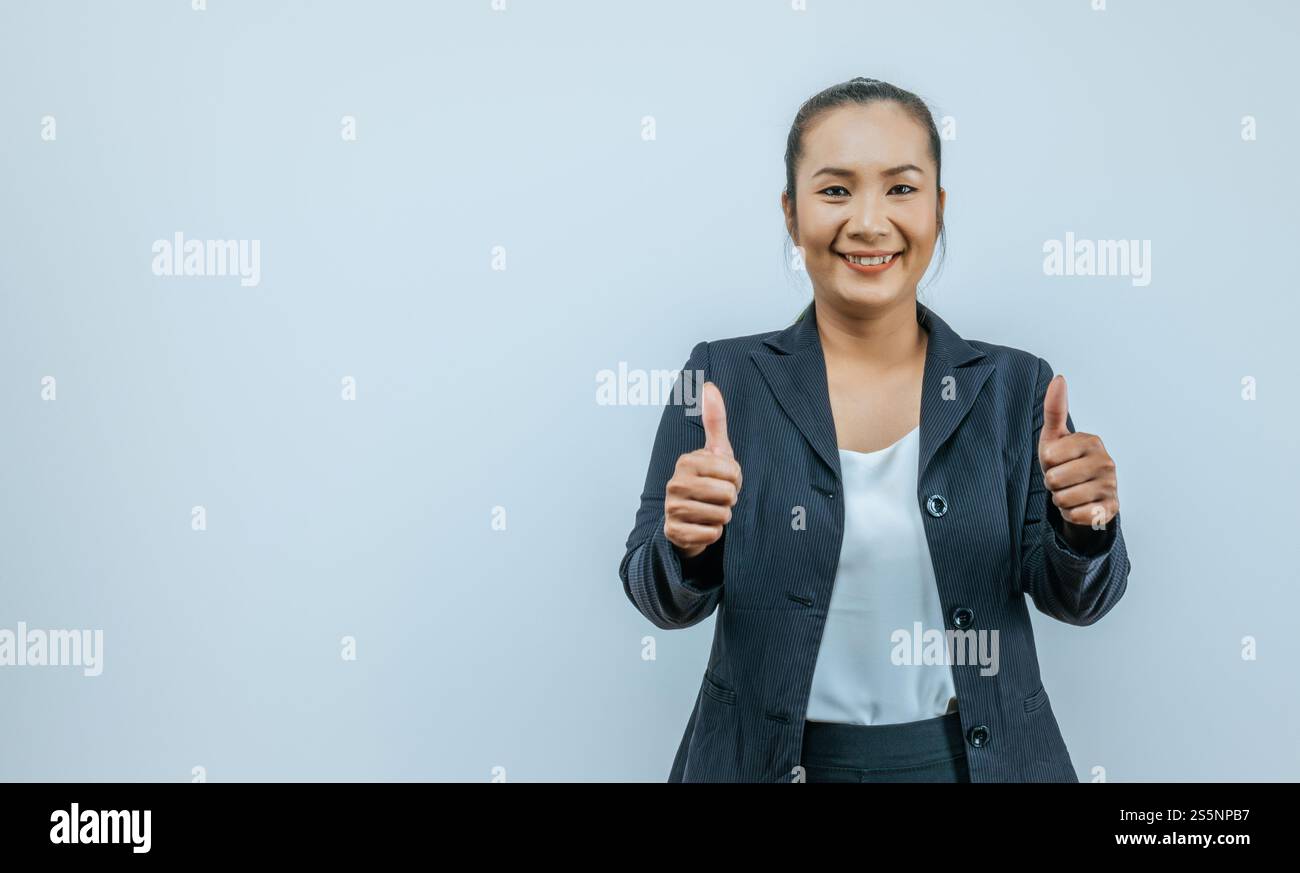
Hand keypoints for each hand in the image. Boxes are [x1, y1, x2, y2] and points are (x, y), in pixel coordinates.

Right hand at [664, 381, 742, 559]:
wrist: (687, 521)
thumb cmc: (706, 483)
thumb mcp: (714, 452)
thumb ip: (714, 420)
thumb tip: (709, 384)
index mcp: (686, 462)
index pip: (732, 471)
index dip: (736, 478)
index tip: (725, 479)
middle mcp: (675, 484)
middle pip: (728, 494)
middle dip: (731, 499)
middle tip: (720, 498)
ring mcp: (672, 509)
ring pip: (721, 515)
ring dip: (723, 517)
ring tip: (712, 511)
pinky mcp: (675, 533)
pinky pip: (711, 534)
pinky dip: (714, 534)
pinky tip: (704, 527)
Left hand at [1038, 374, 1119, 539]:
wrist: (1083, 493)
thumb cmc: (1064, 461)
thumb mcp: (1054, 436)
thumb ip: (1054, 409)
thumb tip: (1059, 378)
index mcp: (1091, 441)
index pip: (1048, 457)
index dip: (1046, 463)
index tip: (1057, 461)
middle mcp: (1106, 462)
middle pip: (1054, 480)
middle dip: (1052, 484)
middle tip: (1062, 479)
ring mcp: (1111, 486)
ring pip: (1064, 499)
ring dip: (1060, 500)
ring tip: (1070, 491)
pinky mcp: (1111, 509)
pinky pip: (1076, 516)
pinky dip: (1071, 514)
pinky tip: (1080, 506)